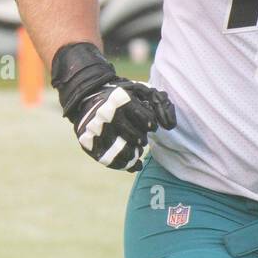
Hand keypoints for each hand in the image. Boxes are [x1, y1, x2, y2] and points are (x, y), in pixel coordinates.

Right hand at [51, 42, 175, 170]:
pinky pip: (109, 161)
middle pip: (137, 138)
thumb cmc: (122, 96)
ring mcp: (95, 129)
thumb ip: (160, 104)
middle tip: (140, 137)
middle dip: (142, 139)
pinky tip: (131, 162)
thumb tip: (169, 126)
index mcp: (121, 99)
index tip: (149, 125)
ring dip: (134, 154)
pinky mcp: (87, 141)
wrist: (87, 95)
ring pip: (123, 153)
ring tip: (135, 149)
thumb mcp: (141, 91)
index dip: (151, 125)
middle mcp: (106, 114)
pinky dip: (123, 165)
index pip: (147, 121)